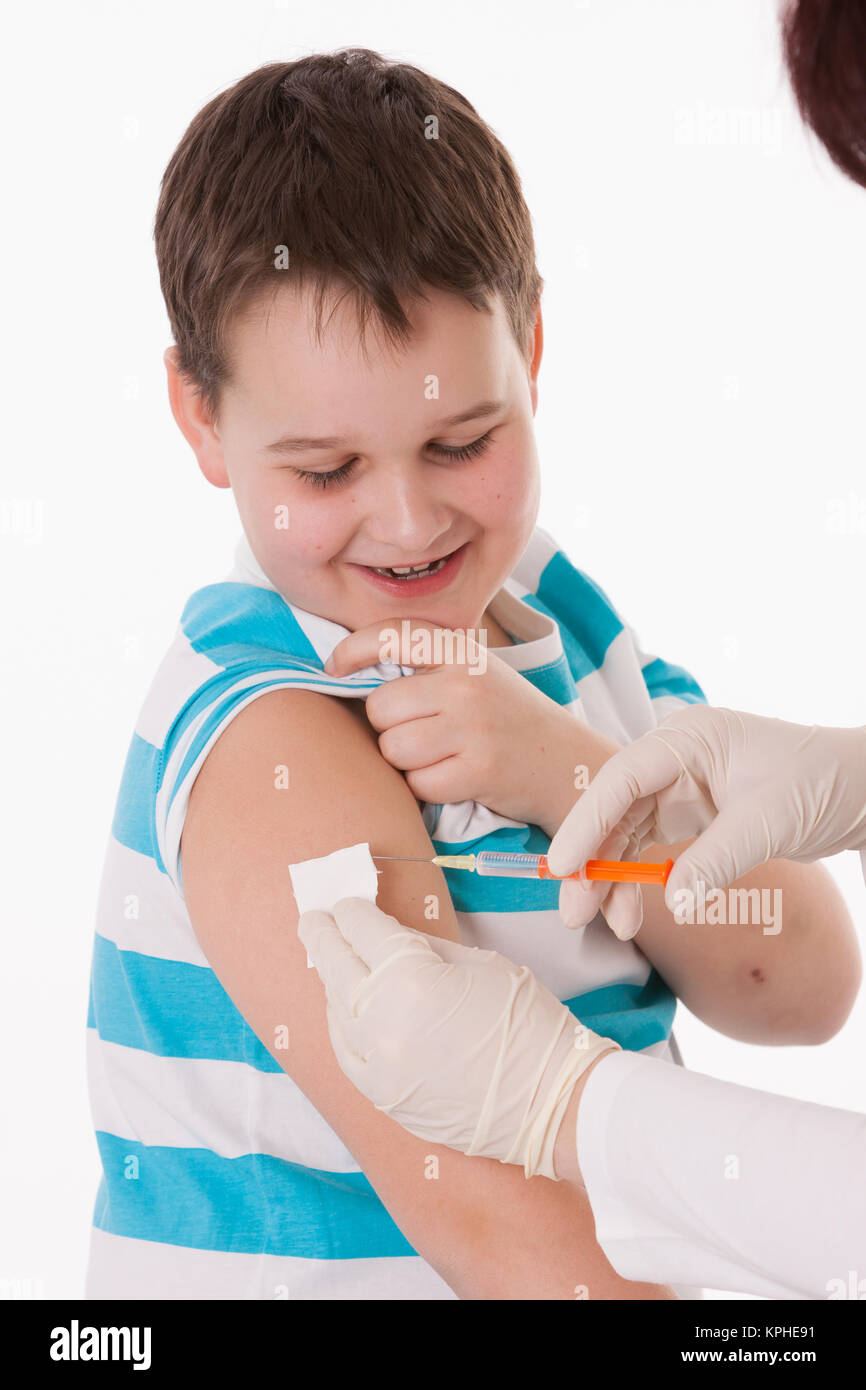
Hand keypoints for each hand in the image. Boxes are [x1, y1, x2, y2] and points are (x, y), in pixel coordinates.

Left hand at [297, 897, 618, 1179]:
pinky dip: (342, 1025)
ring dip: (332, 981)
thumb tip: (388, 937)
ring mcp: (377, 1065)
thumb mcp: (480, 964)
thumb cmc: (529, 1024)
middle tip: (314, 918)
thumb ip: (424, 947)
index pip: (362, 929)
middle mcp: (382, 1020)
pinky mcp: (382, 1097)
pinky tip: (345, 1011)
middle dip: (322, 934)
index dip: (352, 910)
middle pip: (334, 963)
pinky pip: (345, 1053)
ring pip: (335, 1009)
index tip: (348, 903)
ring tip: (332, 962)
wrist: (554, 1103)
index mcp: (411, 977)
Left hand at [325, 618, 584, 830]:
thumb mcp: (476, 675)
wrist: (568, 762)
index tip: (334, 668)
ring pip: (392, 749)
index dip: (353, 650)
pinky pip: (417, 784)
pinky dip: (428, 788)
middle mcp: (466, 684)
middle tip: (423, 733)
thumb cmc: (508, 719)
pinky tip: (456, 778)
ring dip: (406, 762)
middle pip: (380, 707)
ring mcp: (473, 727)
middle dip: (389, 727)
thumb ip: (425, 669)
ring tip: (442, 756)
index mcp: (463, 654)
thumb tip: (348, 672)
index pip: (393, 635)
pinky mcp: (478, 771)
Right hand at [547, 705, 865, 940]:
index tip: (564, 865)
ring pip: (625, 833)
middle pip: (613, 809)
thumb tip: (675, 904)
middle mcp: (673, 758)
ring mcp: (678, 786)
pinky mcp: (689, 814)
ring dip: (611, 877)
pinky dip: (637, 880)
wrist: (859, 790)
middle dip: (591, 860)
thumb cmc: (820, 782)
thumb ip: (716, 860)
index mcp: (686, 739)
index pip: (621, 779)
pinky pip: (648, 847)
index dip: (586, 822)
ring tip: (607, 923)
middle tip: (575, 911)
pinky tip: (630, 913)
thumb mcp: (767, 821)